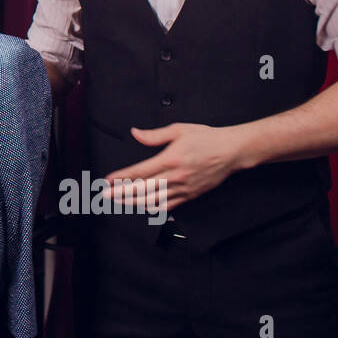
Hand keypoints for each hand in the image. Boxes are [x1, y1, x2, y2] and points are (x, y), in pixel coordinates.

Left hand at [103, 123, 246, 212]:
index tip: (108, 180)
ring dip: (134, 202)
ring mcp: (184, 188)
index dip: (121, 177)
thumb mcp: (178, 129)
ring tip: (120, 201)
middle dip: (122, 193)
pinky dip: (154, 207)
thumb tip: (135, 133)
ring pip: (154, 200)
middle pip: (143, 190)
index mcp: (170, 159)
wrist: (231, 151)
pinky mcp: (191, 195)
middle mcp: (175, 177)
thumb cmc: (206, 138)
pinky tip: (143, 206)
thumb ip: (154, 135)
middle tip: (106, 195)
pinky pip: (169, 205)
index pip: (139, 172)